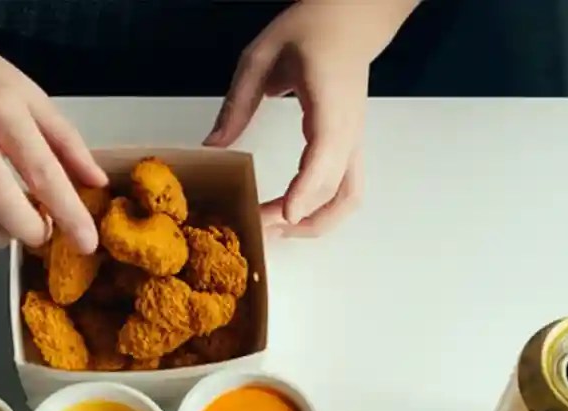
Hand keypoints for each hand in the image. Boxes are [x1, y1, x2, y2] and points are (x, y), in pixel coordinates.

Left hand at [205, 1, 414, 236]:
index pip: (325, 154)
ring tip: (278, 231)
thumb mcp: (260, 58)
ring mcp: (355, 140)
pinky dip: (323, 209)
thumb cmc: (309, 30)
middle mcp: (349, 129)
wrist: (351, 19)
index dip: (306, 189)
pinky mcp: (351, 145)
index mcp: (329, 103)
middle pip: (337, 189)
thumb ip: (237, 104)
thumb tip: (212, 148)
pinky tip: (293, 213)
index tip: (284, 216)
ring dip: (318, 222)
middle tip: (261, 228)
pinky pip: (346, 188)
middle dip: (300, 217)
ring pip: (349, 196)